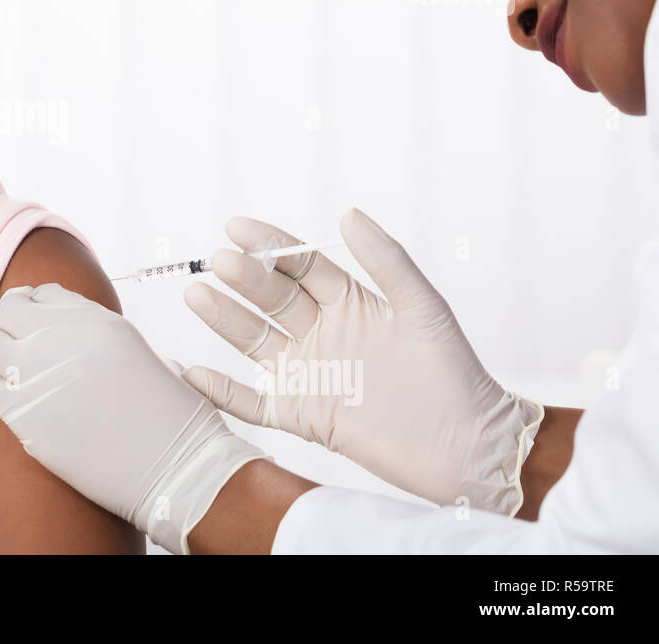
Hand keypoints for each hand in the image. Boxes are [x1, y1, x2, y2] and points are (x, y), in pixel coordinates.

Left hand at [0, 283, 271, 553]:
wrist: (177, 466)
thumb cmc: (169, 418)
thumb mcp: (136, 351)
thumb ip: (94, 337)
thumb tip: (59, 338)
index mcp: (96, 321)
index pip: (43, 294)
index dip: (34, 309)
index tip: (34, 324)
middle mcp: (63, 339)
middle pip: (8, 312)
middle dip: (7, 326)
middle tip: (13, 344)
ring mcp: (39, 374)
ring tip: (12, 374)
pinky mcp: (24, 415)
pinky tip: (13, 401)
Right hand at [181, 208, 543, 515]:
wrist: (467, 445)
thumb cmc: (454, 373)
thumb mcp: (422, 307)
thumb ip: (386, 260)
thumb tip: (347, 212)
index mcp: (349, 302)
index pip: (299, 265)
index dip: (268, 245)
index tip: (236, 228)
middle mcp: (322, 332)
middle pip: (272, 299)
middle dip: (244, 279)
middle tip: (219, 262)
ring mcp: (309, 373)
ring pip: (255, 341)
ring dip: (224, 320)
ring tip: (196, 295)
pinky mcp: (303, 416)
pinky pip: (253, 402)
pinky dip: (221, 391)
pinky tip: (191, 373)